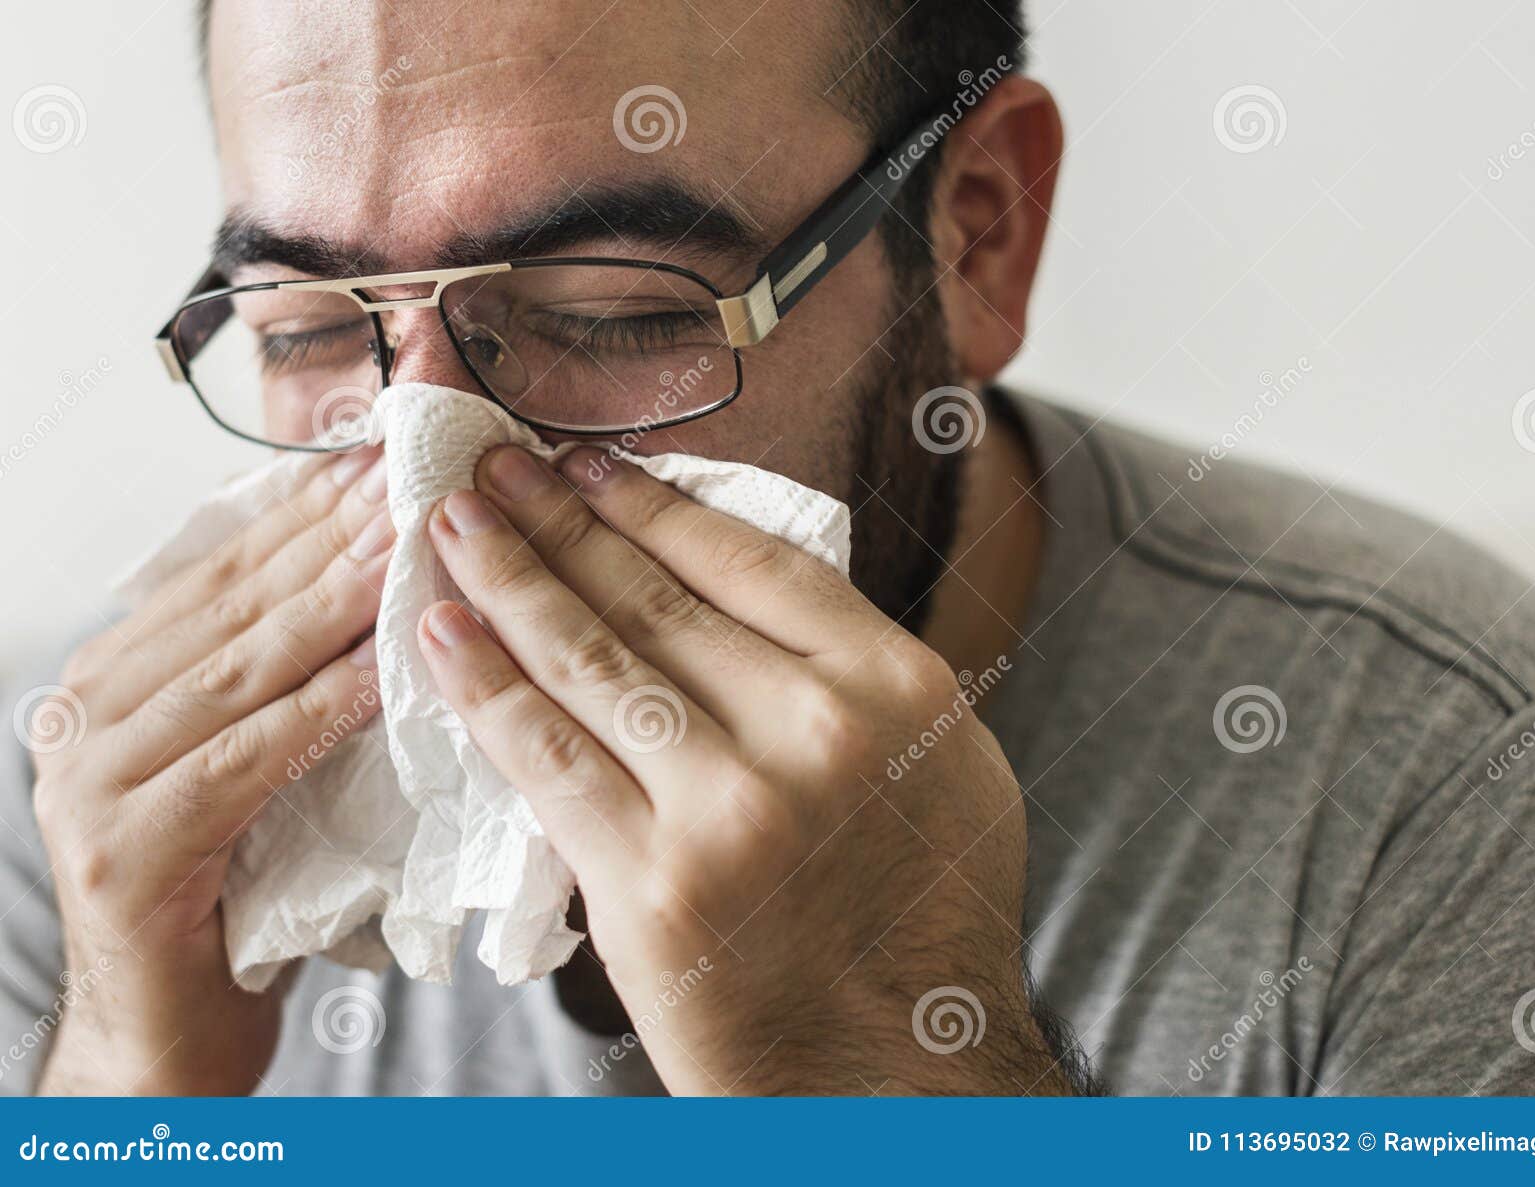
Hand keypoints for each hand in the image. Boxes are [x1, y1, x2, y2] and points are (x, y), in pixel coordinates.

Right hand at [32, 449, 391, 1094]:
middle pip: (234, 600)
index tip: (385, 452)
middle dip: (331, 531)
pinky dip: (318, 709)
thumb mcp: (253, 762)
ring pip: (238, 665)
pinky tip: (380, 669)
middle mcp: (88, 709)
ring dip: (333, 599)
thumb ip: (282, 679)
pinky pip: (243, 758)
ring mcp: (92, 778)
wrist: (163, 1041)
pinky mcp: (124, 849)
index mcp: (117, 675)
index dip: (309, 505)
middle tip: (412, 473)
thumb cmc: (230, 893)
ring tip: (411, 542)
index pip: (226, 567)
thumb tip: (377, 579)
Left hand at [419, 444, 1066, 1094]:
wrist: (896, 1079)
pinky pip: (550, 759)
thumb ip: (861, 675)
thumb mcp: (943, 770)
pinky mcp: (652, 885)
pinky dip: (487, 689)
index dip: (656, 503)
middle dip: (562, 520)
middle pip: (659, 598)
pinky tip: (443, 634)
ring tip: (454, 522)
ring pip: (595, 662)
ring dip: (511, 579)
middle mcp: (817, 734)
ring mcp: (731, 810)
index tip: (590, 464)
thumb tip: (752, 586)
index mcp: (896, 690)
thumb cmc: (924, 925)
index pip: (752, 561)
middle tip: (495, 464)